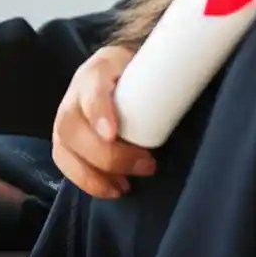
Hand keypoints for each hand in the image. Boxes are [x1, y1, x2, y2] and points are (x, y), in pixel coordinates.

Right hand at [52, 45, 156, 198]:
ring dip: (93, 173)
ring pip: (63, 147)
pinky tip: (111, 189)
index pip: (91, 85)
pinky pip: (63, 162)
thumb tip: (192, 90)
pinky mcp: (64, 138)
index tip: (112, 134)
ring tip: (126, 186)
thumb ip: (168, 78)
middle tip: (148, 164)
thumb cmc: (144, 73)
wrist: (122, 71)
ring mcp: (65, 116)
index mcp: (101, 67)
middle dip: (106, 154)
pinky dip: (85, 181)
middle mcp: (76, 91)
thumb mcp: (157, 66)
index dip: (97, 110)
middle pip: (71, 124)